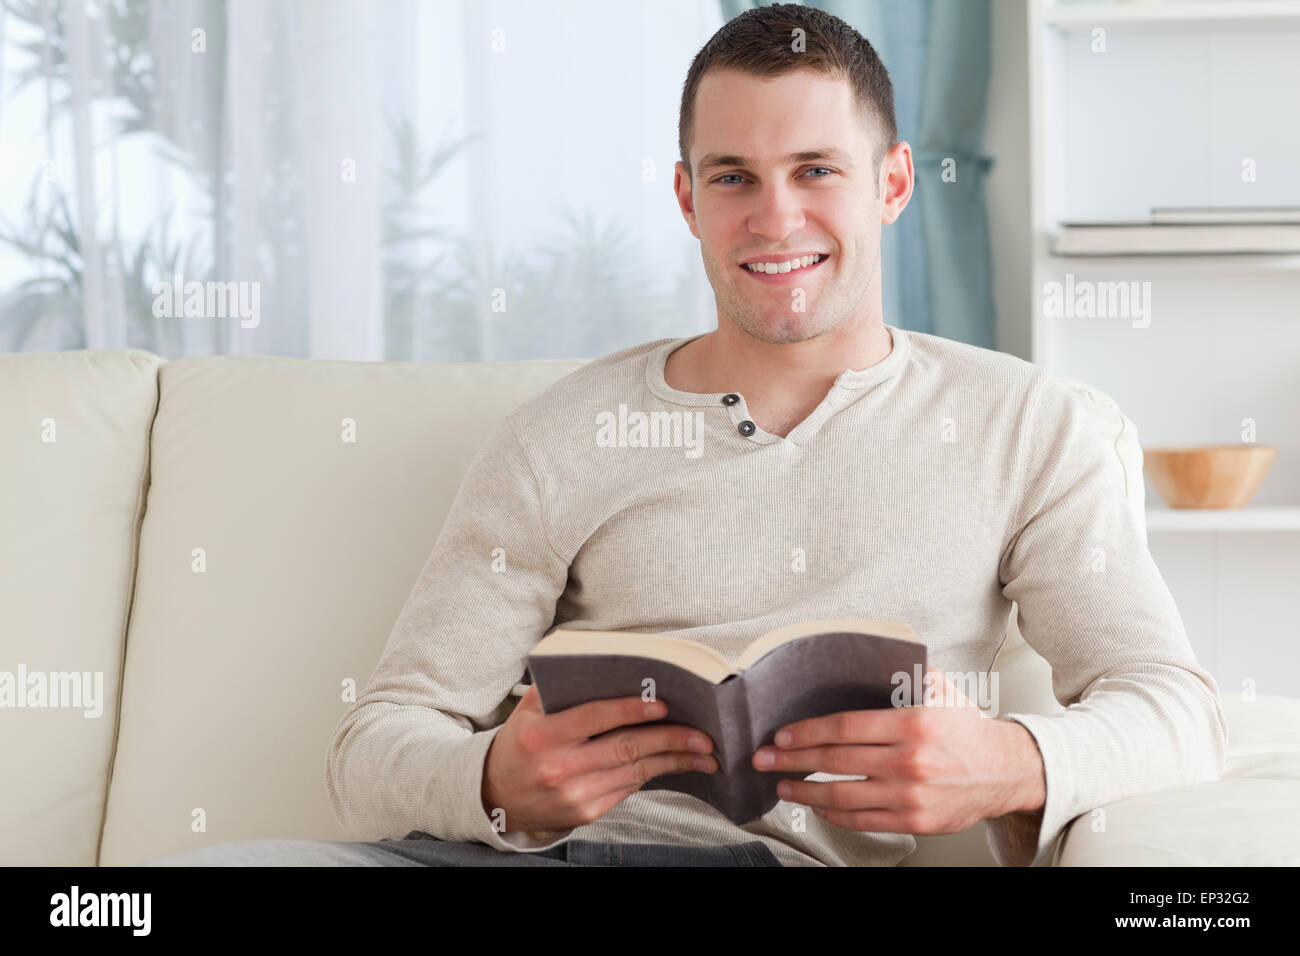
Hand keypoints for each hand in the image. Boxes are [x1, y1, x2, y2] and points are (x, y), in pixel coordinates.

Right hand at [481, 685, 717, 833]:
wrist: (496, 794)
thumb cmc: (521, 742)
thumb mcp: (528, 710)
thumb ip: (559, 686)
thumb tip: (605, 663)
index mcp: (543, 736)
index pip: (595, 718)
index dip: (632, 709)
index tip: (665, 703)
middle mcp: (559, 767)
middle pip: (625, 748)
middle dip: (670, 740)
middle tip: (703, 734)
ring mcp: (574, 794)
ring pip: (634, 772)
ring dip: (674, 761)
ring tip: (704, 753)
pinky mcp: (586, 813)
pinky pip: (628, 787)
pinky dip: (654, 772)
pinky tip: (675, 763)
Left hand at [751, 666, 1045, 833]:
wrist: (1005, 771)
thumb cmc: (966, 729)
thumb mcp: (941, 690)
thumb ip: (905, 672)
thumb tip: (870, 651)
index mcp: (913, 724)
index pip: (845, 728)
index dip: (807, 732)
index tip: (783, 735)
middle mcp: (910, 761)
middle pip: (836, 762)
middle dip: (792, 761)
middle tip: (765, 759)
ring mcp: (911, 795)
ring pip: (843, 797)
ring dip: (805, 792)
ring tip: (783, 785)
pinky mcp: (914, 821)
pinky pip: (863, 821)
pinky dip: (834, 815)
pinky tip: (818, 806)